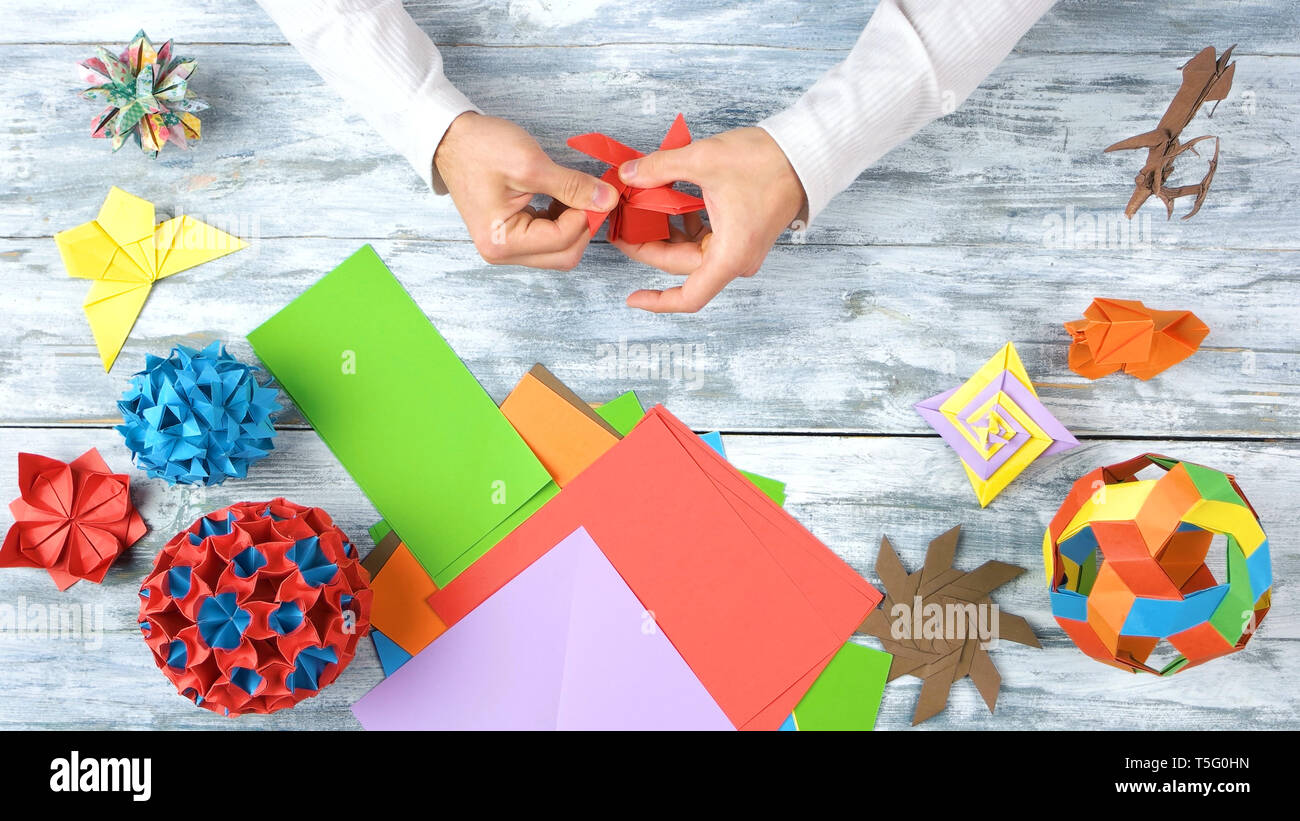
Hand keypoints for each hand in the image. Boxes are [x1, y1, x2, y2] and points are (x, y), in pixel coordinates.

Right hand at [434, 112, 617, 269]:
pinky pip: (548, 241)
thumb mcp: (530, 164)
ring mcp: (506, 248)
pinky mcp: (511, 237)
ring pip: (559, 250)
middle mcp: (502, 253)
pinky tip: (562, 199)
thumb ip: (572, 186)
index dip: (586, 216)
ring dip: (574, 225)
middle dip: (583, 226)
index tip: (599, 192)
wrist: (451, 139)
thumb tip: (606, 200)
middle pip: (564, 255)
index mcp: (502, 241)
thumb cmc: (480, 148)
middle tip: (592, 195)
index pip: (563, 241)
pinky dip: (563, 223)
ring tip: (574, 193)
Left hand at [611, 127, 805, 312]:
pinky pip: (705, 238)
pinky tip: (668, 204)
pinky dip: (684, 225)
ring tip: (639, 209)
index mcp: (729, 256)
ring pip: (692, 251)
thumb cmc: (766, 163)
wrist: (805, 153)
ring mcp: (740, 247)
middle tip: (622, 225)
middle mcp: (735, 259)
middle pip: (681, 266)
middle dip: (649, 246)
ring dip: (666, 233)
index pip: (689, 297)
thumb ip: (660, 168)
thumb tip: (628, 174)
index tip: (631, 297)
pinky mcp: (742, 233)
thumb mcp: (704, 160)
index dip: (657, 301)